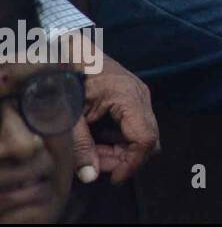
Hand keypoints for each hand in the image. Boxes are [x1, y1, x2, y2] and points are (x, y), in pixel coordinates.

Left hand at [71, 50, 159, 184]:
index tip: (113, 178)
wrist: (70, 48)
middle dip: (124, 158)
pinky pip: (136, 127)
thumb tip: (89, 176)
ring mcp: (140, 96)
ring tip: (92, 153)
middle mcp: (141, 96)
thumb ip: (81, 145)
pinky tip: (98, 141)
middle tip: (95, 165)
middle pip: (147, 139)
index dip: (132, 162)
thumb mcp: (70, 113)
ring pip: (143, 135)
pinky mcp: (134, 98)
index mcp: (128, 97)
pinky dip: (120, 140)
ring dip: (121, 151)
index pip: (146, 138)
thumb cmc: (68, 75)